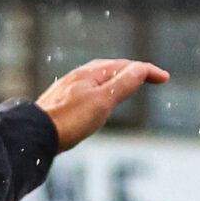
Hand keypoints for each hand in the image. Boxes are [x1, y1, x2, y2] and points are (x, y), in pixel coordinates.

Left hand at [37, 59, 167, 149]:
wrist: (34, 134)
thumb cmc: (69, 120)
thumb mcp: (102, 102)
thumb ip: (123, 85)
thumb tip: (141, 69)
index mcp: (91, 73)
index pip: (126, 67)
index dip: (147, 71)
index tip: (165, 78)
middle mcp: (80, 75)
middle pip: (112, 67)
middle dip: (133, 70)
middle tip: (150, 77)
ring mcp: (70, 87)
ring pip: (99, 77)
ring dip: (118, 78)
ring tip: (129, 83)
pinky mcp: (63, 101)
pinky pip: (89, 88)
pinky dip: (104, 88)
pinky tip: (99, 99)